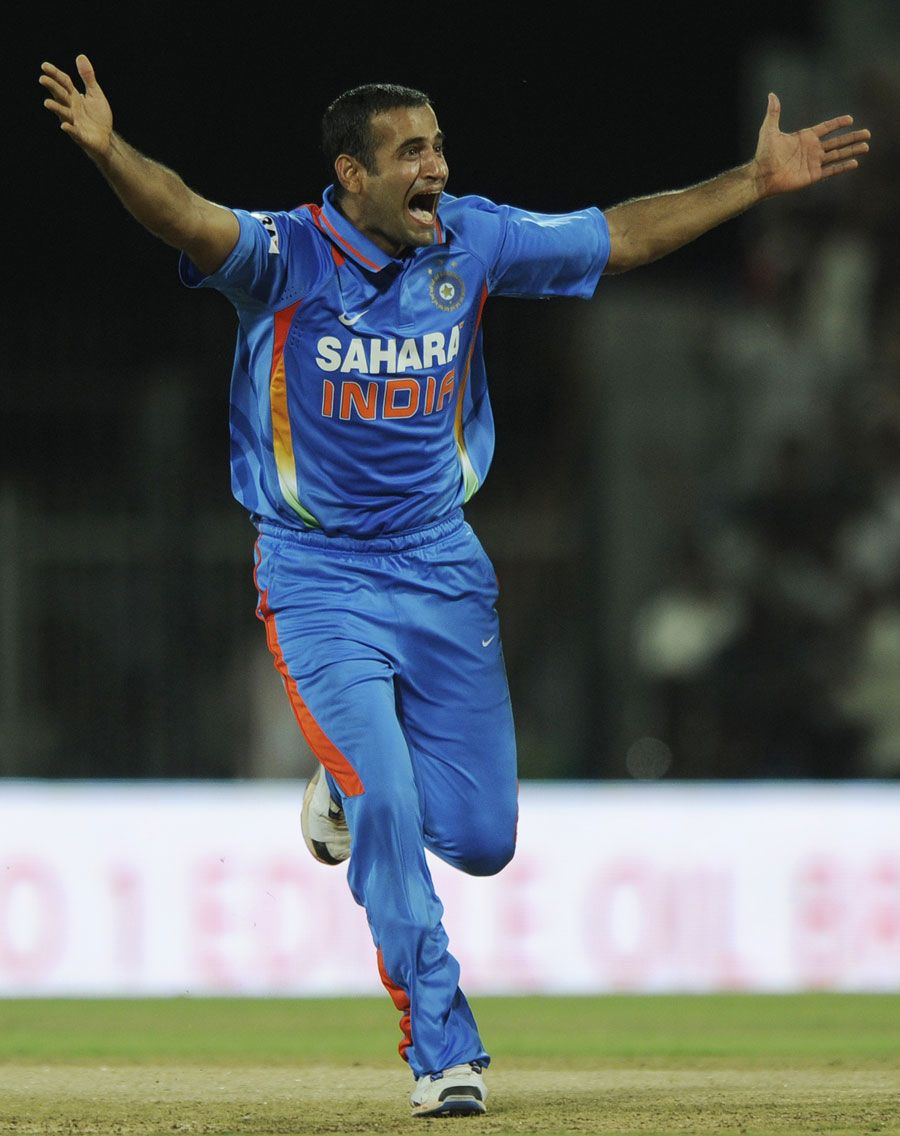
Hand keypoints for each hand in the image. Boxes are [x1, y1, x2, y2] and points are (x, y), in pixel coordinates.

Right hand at [40, 54, 112, 158]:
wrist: (106, 138)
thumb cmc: (98, 116)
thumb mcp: (95, 94)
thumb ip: (88, 77)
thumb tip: (80, 56)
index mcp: (74, 96)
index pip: (63, 83)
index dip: (55, 74)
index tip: (44, 66)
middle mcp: (71, 108)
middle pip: (61, 95)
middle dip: (52, 88)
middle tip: (43, 79)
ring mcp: (74, 122)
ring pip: (64, 113)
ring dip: (56, 108)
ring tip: (47, 102)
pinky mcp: (81, 136)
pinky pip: (74, 132)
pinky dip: (70, 129)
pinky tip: (65, 126)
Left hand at [752, 92, 870, 196]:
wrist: (762, 175)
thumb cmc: (764, 154)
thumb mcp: (769, 130)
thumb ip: (773, 113)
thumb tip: (771, 95)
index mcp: (805, 137)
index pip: (826, 128)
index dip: (838, 123)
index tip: (850, 119)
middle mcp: (812, 149)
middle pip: (837, 141)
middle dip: (852, 137)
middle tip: (867, 133)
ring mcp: (814, 162)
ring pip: (838, 155)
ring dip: (852, 151)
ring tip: (866, 147)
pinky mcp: (813, 175)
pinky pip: (831, 170)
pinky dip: (843, 167)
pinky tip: (854, 163)